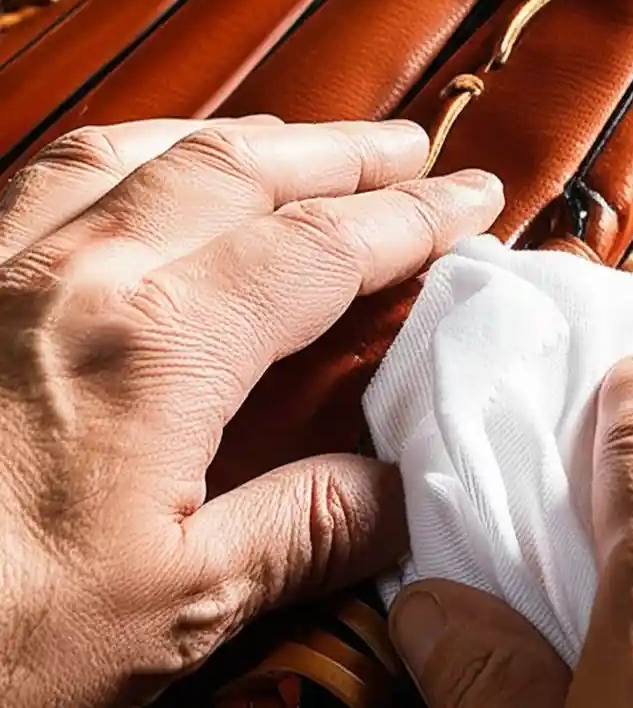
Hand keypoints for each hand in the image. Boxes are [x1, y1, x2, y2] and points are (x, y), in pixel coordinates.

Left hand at [0, 116, 502, 705]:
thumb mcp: (172, 612)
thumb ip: (303, 531)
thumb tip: (402, 490)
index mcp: (152, 349)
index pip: (318, 250)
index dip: (411, 219)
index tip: (473, 201)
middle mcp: (71, 277)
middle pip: (238, 170)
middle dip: (342, 152)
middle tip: (414, 147)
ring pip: (138, 150)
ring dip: (242, 135)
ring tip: (304, 139)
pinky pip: (44, 175)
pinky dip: (131, 151)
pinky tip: (150, 170)